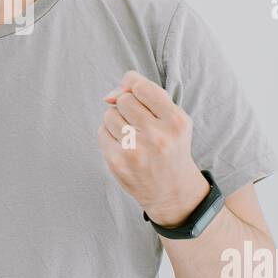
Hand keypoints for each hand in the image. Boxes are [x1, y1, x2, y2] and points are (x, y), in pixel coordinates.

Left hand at [97, 69, 208, 226]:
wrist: (172, 190)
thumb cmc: (170, 145)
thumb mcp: (173, 117)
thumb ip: (146, 94)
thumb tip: (108, 96)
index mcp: (175, 121)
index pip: (141, 86)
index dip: (136, 89)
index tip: (141, 100)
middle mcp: (157, 136)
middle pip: (124, 100)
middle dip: (127, 106)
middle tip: (140, 122)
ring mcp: (135, 151)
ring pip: (109, 114)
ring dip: (117, 120)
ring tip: (132, 135)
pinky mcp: (117, 163)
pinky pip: (101, 132)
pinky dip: (109, 135)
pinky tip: (124, 146)